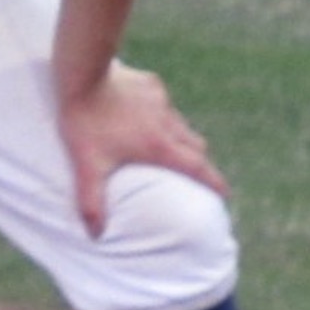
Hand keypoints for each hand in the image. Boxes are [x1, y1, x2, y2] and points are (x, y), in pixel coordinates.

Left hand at [58, 61, 227, 237]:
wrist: (82, 75)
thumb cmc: (86, 122)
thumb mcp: (87, 166)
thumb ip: (91, 202)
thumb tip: (96, 235)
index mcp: (159, 146)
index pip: (196, 168)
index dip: (213, 182)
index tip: (226, 193)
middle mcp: (167, 123)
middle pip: (195, 146)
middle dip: (198, 161)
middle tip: (195, 172)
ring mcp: (160, 101)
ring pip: (180, 124)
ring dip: (179, 137)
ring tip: (167, 146)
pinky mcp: (150, 84)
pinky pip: (162, 103)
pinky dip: (159, 113)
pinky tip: (142, 113)